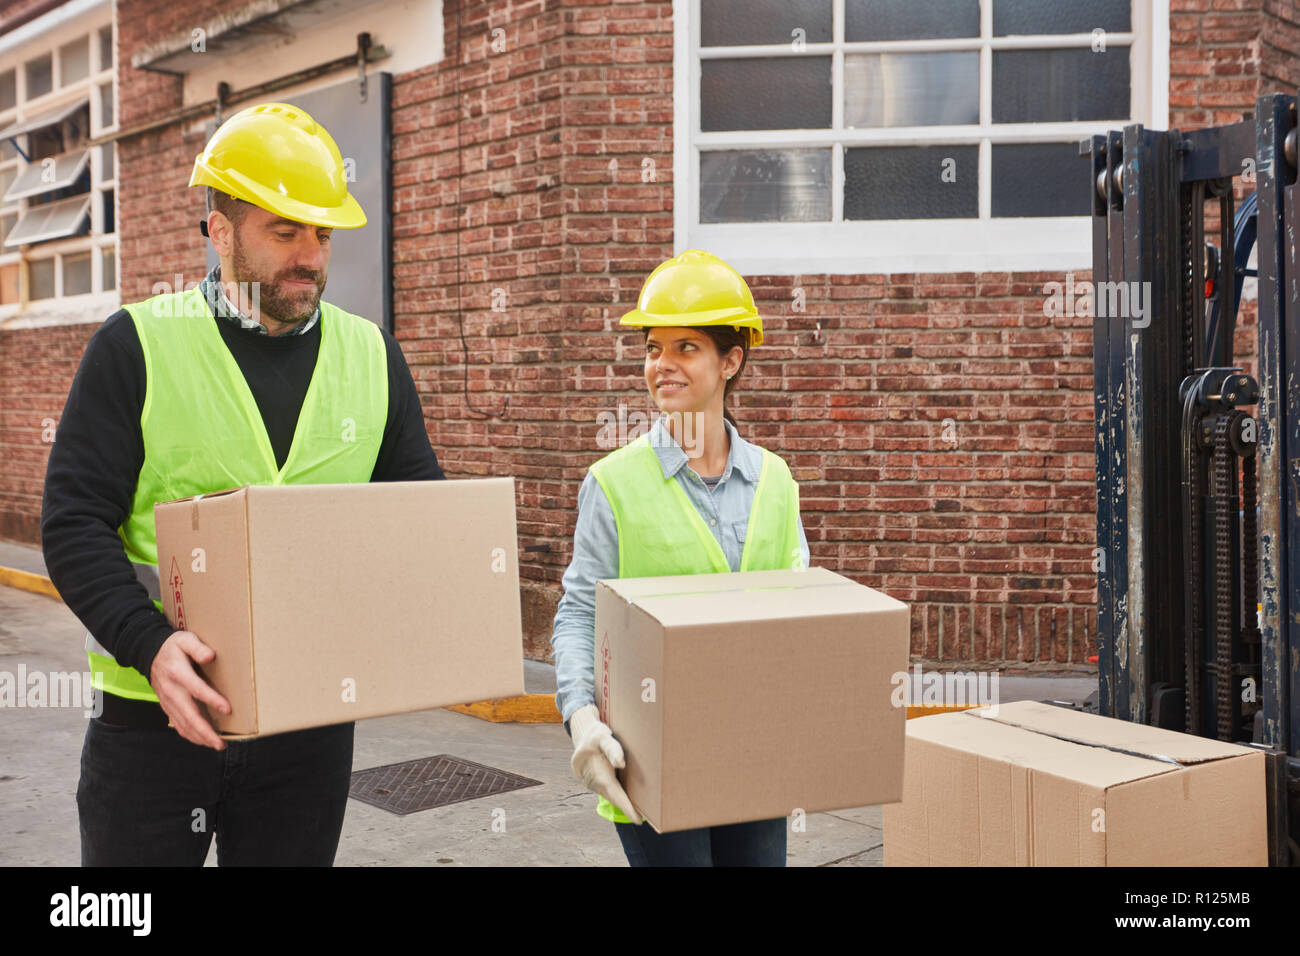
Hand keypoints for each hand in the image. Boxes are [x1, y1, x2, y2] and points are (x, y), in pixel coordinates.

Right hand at [149, 630, 230, 750]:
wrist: (148, 653)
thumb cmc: (173, 646)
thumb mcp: (185, 640)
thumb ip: (197, 648)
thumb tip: (211, 656)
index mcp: (178, 674)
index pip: (196, 690)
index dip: (212, 700)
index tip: (228, 710)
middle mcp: (171, 691)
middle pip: (189, 716)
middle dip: (205, 732)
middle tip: (221, 743)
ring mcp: (167, 701)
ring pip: (183, 724)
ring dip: (199, 737)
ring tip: (216, 745)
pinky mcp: (167, 707)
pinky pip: (178, 724)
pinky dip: (190, 735)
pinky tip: (202, 740)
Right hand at [568, 704, 639, 821]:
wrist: (581, 735)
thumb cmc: (596, 735)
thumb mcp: (603, 736)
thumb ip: (612, 749)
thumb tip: (621, 763)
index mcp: (598, 773)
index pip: (615, 795)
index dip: (627, 808)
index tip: (638, 820)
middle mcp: (593, 782)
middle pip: (613, 798)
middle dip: (627, 809)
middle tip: (642, 818)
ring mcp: (591, 784)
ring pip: (609, 796)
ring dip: (621, 803)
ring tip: (637, 811)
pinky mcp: (592, 782)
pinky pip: (606, 792)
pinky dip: (615, 796)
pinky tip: (625, 798)